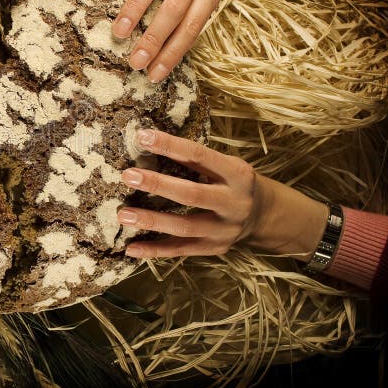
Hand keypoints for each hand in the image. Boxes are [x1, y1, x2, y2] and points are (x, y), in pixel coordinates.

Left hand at [116, 129, 326, 258]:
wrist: (264, 215)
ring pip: (184, 227)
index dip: (170, 145)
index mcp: (237, 174)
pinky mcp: (214, 248)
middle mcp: (233, 203)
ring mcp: (225, 230)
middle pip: (192, 194)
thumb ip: (195, 159)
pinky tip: (131, 248)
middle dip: (158, 185)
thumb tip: (147, 143)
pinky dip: (154, 250)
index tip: (142, 136)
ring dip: (151, 221)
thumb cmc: (232, 181)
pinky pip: (180, 251)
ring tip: (123, 215)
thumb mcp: (224, 165)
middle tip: (128, 176)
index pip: (199, 156)